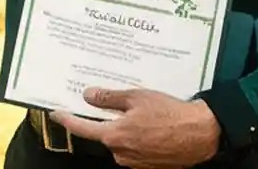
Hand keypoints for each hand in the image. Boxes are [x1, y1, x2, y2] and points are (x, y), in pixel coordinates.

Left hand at [49, 87, 220, 168]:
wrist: (202, 133)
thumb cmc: (170, 113)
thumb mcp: (137, 97)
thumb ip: (109, 98)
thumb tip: (87, 95)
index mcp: (115, 135)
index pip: (81, 128)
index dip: (66, 119)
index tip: (56, 112)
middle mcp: (121, 153)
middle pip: (103, 134)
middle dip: (105, 120)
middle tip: (115, 105)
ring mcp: (134, 162)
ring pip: (119, 142)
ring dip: (123, 129)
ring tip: (140, 114)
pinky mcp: (148, 166)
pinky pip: (133, 150)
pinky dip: (136, 138)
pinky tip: (149, 126)